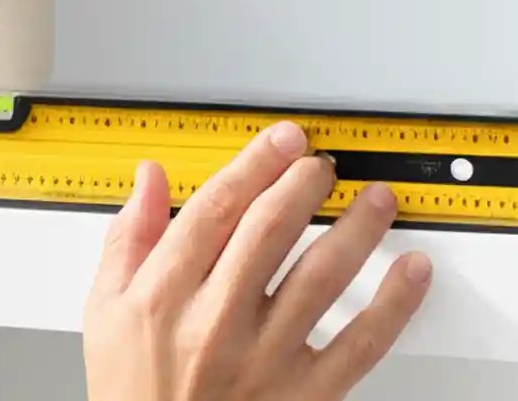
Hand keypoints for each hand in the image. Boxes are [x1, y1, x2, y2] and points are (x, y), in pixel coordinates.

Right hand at [83, 121, 431, 400]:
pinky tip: (412, 271)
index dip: (255, 163)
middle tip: (323, 164)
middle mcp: (216, 322)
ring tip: (377, 198)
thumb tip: (150, 181)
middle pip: (270, 229)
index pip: (216, 208)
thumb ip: (129, 238)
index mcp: (164, 295)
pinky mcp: (305, 394)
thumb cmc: (132, 389)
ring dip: (358, 227)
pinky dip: (395, 304)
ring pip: (323, 275)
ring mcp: (265, 358)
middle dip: (305, 182)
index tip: (280, 141)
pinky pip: (361, 344)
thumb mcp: (106, 309)